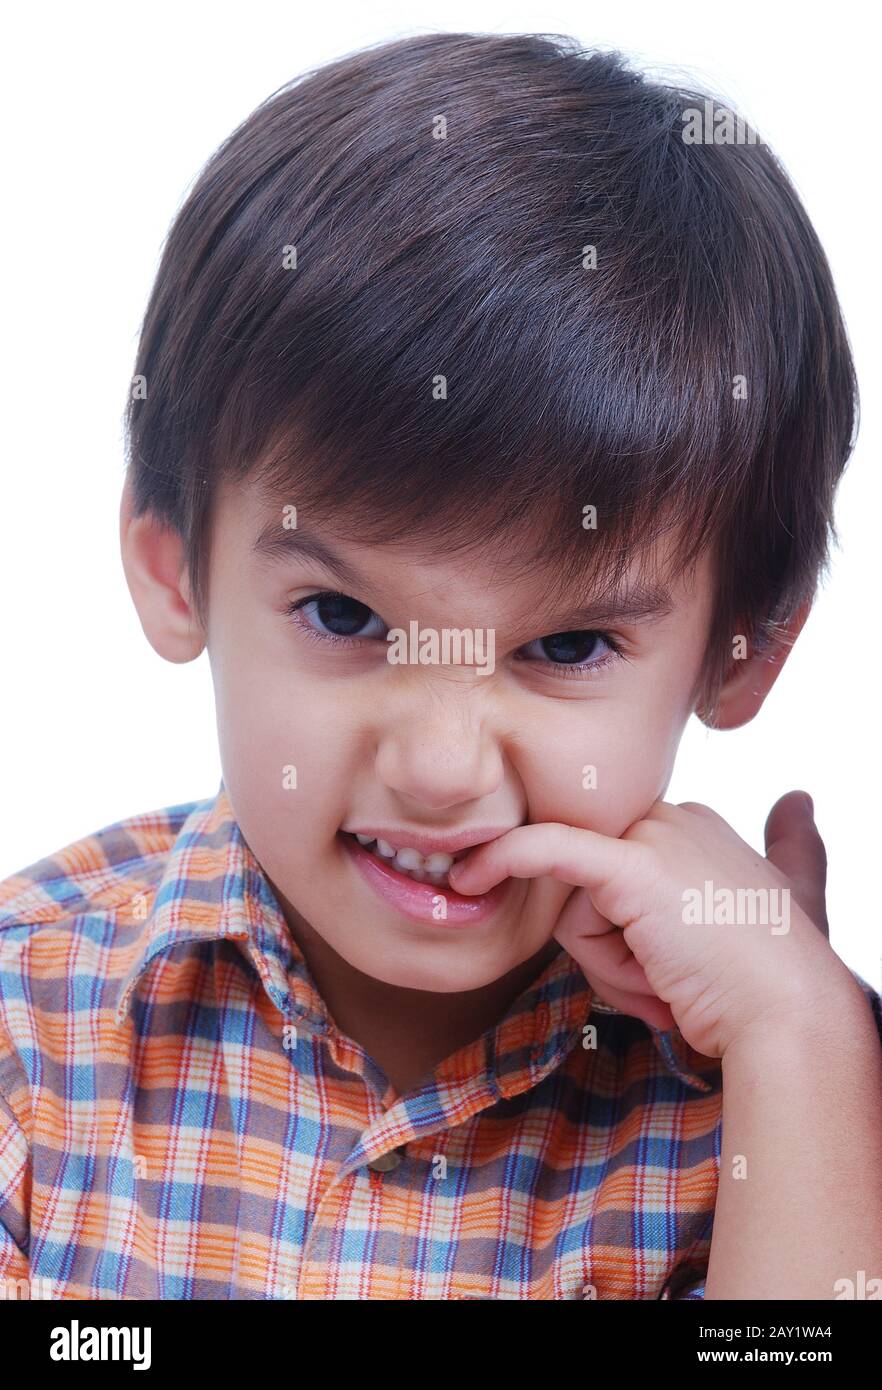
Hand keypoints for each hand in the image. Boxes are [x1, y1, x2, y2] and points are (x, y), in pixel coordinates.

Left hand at [448, 791, 841, 1058]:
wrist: (789, 1016)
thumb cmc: (772, 977)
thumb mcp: (788, 895)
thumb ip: (790, 845)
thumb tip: (797, 800)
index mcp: (694, 823)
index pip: (609, 873)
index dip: (623, 935)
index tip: (668, 971)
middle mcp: (672, 817)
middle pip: (585, 886)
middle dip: (609, 949)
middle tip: (666, 985)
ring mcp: (652, 836)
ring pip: (572, 901)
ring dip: (608, 964)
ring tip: (665, 983)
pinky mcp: (631, 865)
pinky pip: (545, 851)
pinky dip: (503, 858)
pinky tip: (468, 878)